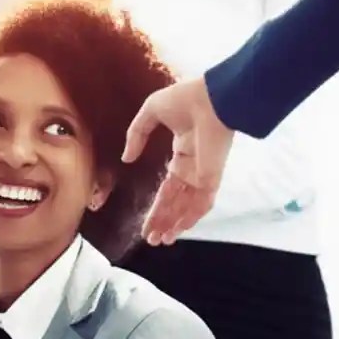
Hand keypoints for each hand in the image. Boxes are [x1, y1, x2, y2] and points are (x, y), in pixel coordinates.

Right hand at [121, 77, 233, 244]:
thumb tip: (127, 158)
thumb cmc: (184, 99)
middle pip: (175, 203)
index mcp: (182, 154)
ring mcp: (203, 174)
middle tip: (151, 240)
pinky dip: (190, 218)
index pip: (168, 188)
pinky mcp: (211, 177)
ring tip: (160, 241)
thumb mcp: (150, 112)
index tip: (146, 223)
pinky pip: (201, 203)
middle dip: (162, 221)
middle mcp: (193, 168)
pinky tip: (177, 230)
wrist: (211, 97)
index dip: (157, 206)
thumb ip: (136, 135)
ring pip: (187, 208)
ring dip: (174, 224)